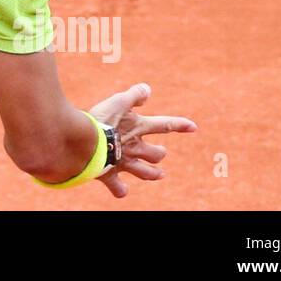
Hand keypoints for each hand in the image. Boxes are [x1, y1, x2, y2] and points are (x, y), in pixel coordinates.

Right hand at [87, 83, 196, 197]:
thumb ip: (133, 95)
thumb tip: (148, 89)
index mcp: (138, 128)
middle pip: (155, 154)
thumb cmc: (102, 119)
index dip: (179, 125)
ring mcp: (123, 162)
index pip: (164, 125)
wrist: (87, 142)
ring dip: (152, 173)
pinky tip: (123, 191)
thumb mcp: (118, 100)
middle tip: (162, 153)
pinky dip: (120, 189)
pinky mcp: (109, 173)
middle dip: (159, 153)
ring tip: (160, 174)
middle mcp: (135, 147)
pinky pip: (117, 186)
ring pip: (144, 172)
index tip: (193, 127)